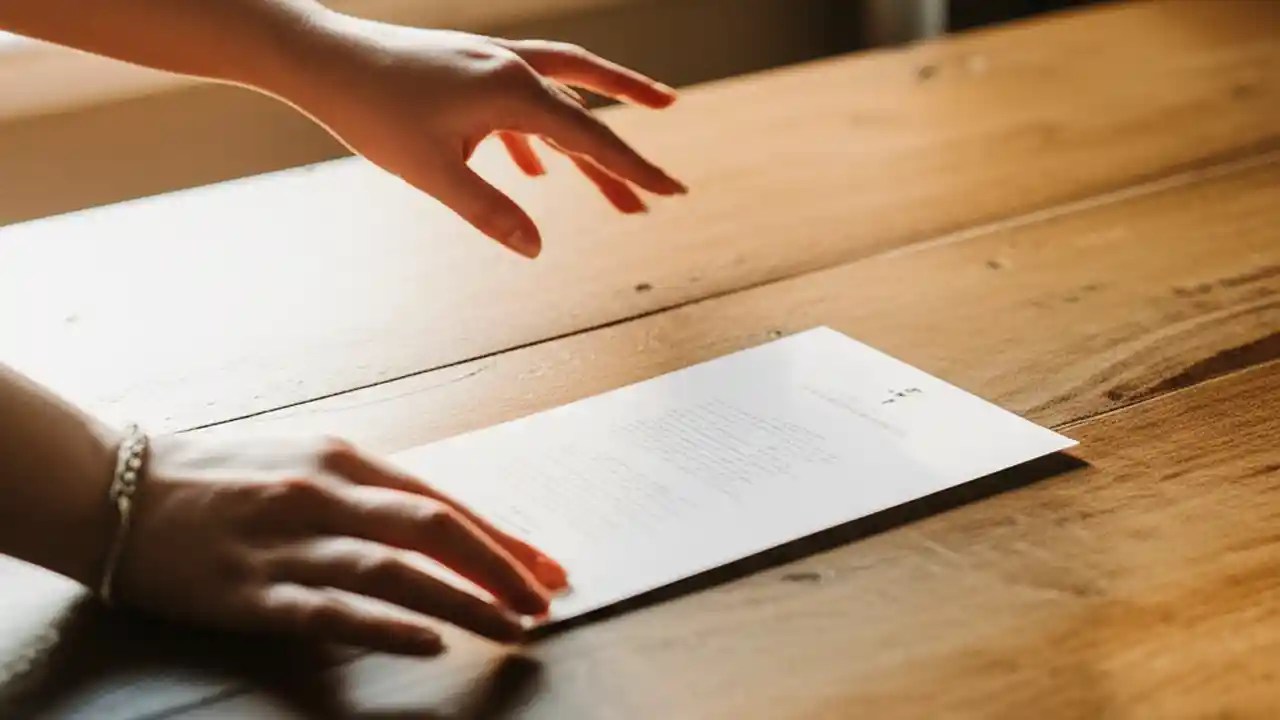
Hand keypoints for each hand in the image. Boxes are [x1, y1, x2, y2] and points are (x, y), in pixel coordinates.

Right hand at [115, 433, 566, 654]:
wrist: (118, 488)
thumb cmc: (221, 477)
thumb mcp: (304, 464)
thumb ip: (367, 493)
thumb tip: (442, 528)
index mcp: (343, 460)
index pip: (443, 502)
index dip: (501, 538)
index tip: (546, 568)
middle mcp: (325, 494)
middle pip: (435, 529)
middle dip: (501, 567)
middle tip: (544, 602)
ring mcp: (289, 543)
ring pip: (397, 571)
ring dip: (464, 601)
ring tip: (511, 629)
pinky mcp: (252, 592)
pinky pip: (334, 611)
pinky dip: (390, 626)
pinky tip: (432, 641)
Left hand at [283, 15, 687, 257]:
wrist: (321, 58)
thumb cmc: (371, 111)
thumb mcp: (431, 171)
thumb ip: (488, 211)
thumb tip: (537, 250)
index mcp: (513, 91)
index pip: (592, 137)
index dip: (635, 169)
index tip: (673, 193)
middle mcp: (513, 70)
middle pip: (587, 116)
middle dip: (623, 157)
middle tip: (662, 191)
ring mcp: (492, 66)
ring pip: (559, 103)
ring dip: (587, 142)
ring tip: (612, 179)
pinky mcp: (470, 71)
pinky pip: (521, 104)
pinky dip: (538, 138)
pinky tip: (538, 171)